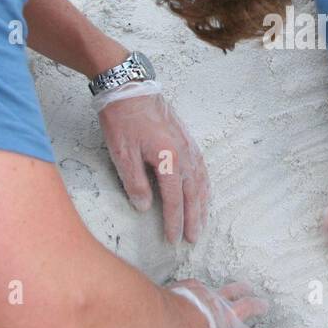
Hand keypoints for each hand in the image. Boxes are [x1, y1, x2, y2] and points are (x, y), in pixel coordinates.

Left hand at [95, 82, 208, 243]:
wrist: (129, 87)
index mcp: (168, 159)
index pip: (174, 200)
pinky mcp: (187, 139)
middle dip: (193, 218)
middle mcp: (184, 154)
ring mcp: (189, 146)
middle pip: (193, 194)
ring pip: (201, 182)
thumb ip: (135, 183)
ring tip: (200, 222)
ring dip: (202, 205)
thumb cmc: (122, 119)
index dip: (173, 222)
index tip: (172, 240)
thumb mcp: (122, 154)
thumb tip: (145, 207)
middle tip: (193, 239)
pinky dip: (205, 185)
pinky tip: (203, 193)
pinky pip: (202, 169)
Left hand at [165, 279, 268, 327]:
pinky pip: (201, 286)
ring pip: (230, 290)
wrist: (177, 325)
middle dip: (257, 305)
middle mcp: (226, 314)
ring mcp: (212, 298)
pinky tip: (201, 285)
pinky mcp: (196, 288)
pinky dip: (202, 287)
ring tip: (245, 286)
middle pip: (247, 306)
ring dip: (239, 288)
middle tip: (263, 304)